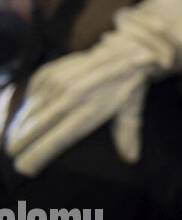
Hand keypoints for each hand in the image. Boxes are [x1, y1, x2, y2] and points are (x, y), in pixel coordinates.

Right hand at [5, 0, 181, 175]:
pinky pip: (30, 95)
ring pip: (28, 112)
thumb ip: (127, 135)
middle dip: (20, 144)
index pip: (55, 141)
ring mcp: (56, 83)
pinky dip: (25, 108)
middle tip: (12, 157)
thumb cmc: (127, 86)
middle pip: (34, 128)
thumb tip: (132, 159)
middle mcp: (69, 98)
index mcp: (88, 112)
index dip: (37, 156)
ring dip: (18, 127)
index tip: (25, 169)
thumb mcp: (131, 111)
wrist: (122, 49)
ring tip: (12, 142)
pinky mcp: (48, 72)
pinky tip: (23, 118)